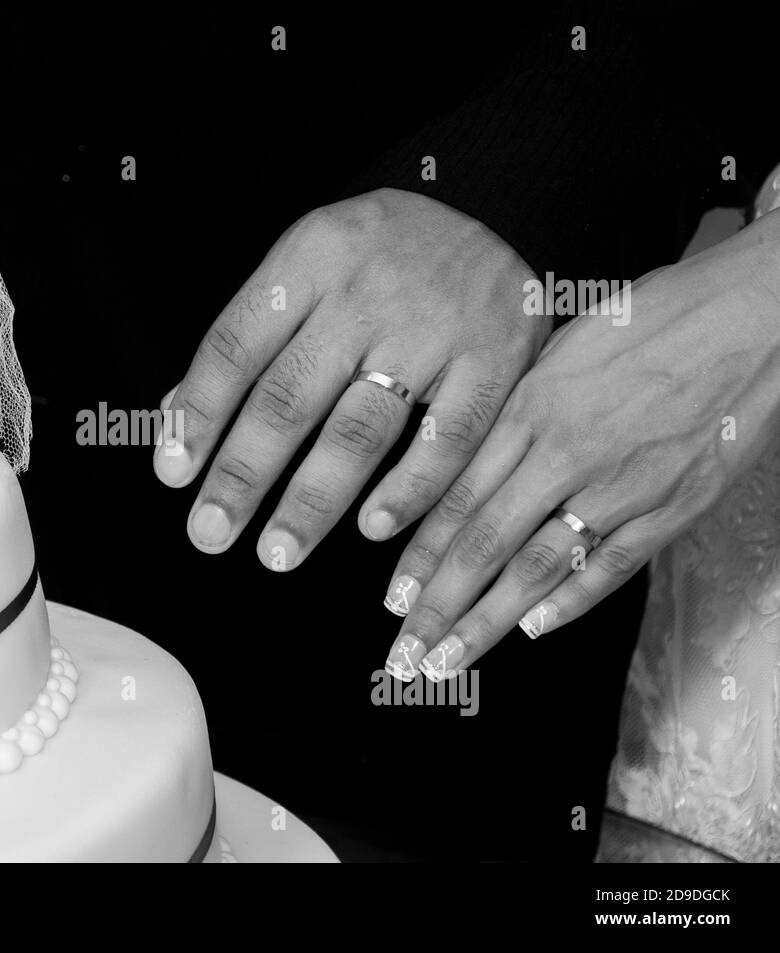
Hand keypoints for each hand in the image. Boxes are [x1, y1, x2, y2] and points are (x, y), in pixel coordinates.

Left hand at [152, 188, 546, 569]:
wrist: (498, 210)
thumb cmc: (380, 256)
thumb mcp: (308, 266)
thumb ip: (250, 339)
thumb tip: (175, 420)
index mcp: (311, 257)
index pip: (237, 345)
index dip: (198, 414)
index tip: (172, 474)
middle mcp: (368, 289)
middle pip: (290, 395)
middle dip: (243, 474)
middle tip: (209, 533)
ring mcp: (437, 325)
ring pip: (360, 427)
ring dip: (313, 500)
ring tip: (277, 552)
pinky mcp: (497, 360)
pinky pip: (449, 439)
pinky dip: (410, 489)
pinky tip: (373, 528)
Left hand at [379, 218, 779, 682]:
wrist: (751, 313)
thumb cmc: (653, 318)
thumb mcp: (557, 348)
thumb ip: (511, 407)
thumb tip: (464, 449)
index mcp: (529, 410)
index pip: (457, 499)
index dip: (419, 557)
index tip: (390, 600)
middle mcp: (565, 453)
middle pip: (485, 544)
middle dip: (439, 607)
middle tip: (405, 654)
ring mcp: (621, 485)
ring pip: (539, 566)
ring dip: (490, 621)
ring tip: (451, 659)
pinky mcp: (673, 504)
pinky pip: (613, 564)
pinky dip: (572, 600)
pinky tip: (534, 628)